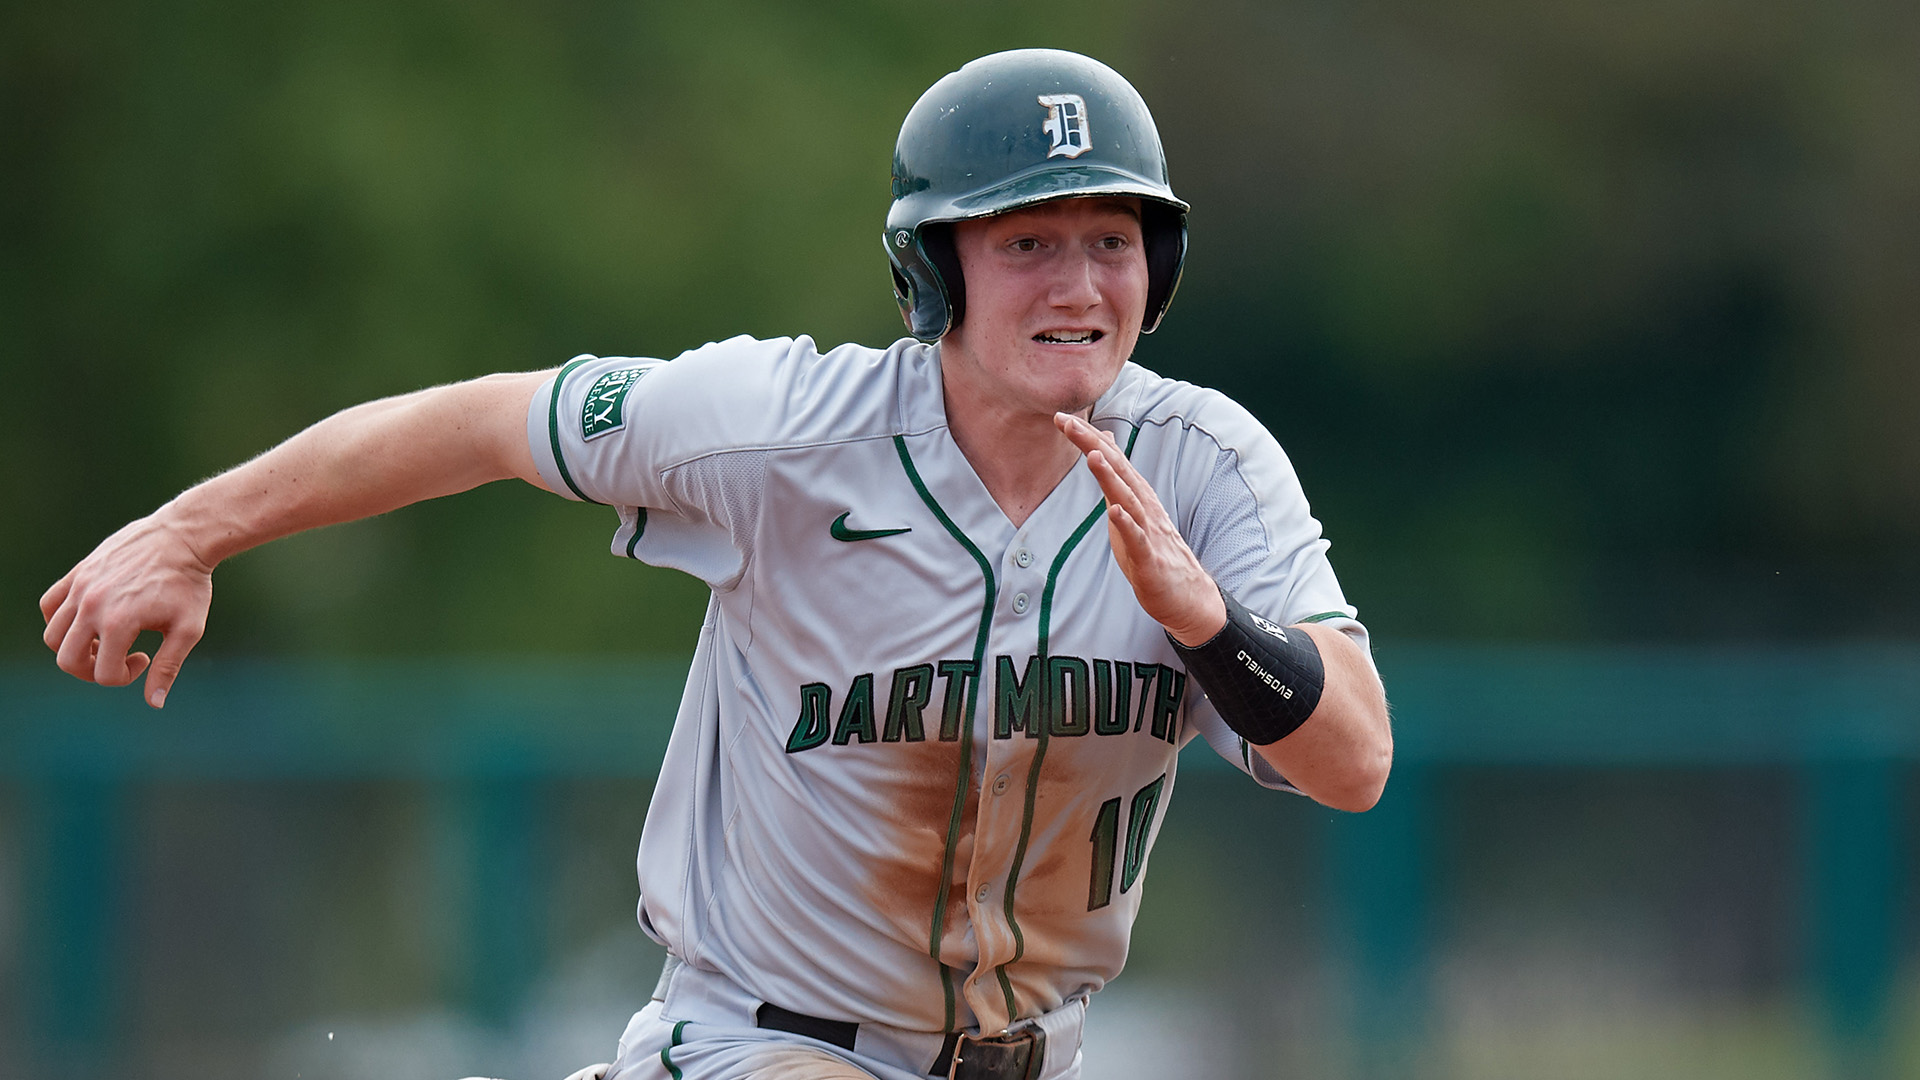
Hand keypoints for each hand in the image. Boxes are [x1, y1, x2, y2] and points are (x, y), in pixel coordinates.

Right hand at [40, 509, 214, 707]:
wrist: (183, 537)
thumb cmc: (190, 584)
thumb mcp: (187, 630)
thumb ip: (168, 667)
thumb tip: (154, 703)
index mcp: (119, 623)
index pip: (103, 674)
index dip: (125, 677)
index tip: (145, 659)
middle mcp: (91, 606)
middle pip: (67, 660)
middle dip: (92, 670)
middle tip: (118, 659)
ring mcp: (80, 588)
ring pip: (53, 635)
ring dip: (75, 647)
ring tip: (106, 639)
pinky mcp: (78, 573)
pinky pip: (49, 605)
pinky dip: (60, 621)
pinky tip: (90, 620)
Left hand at [1054, 412, 1226, 645]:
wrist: (1184, 594)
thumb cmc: (1153, 552)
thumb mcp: (1129, 509)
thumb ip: (1116, 479)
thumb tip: (1103, 446)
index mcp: (1136, 495)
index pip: (1111, 459)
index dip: (1088, 438)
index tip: (1062, 418)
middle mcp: (1144, 506)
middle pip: (1117, 470)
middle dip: (1092, 445)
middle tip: (1067, 422)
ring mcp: (1148, 531)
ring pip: (1128, 499)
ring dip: (1111, 477)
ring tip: (1093, 455)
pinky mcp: (1150, 558)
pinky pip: (1138, 539)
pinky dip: (1126, 524)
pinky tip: (1114, 512)